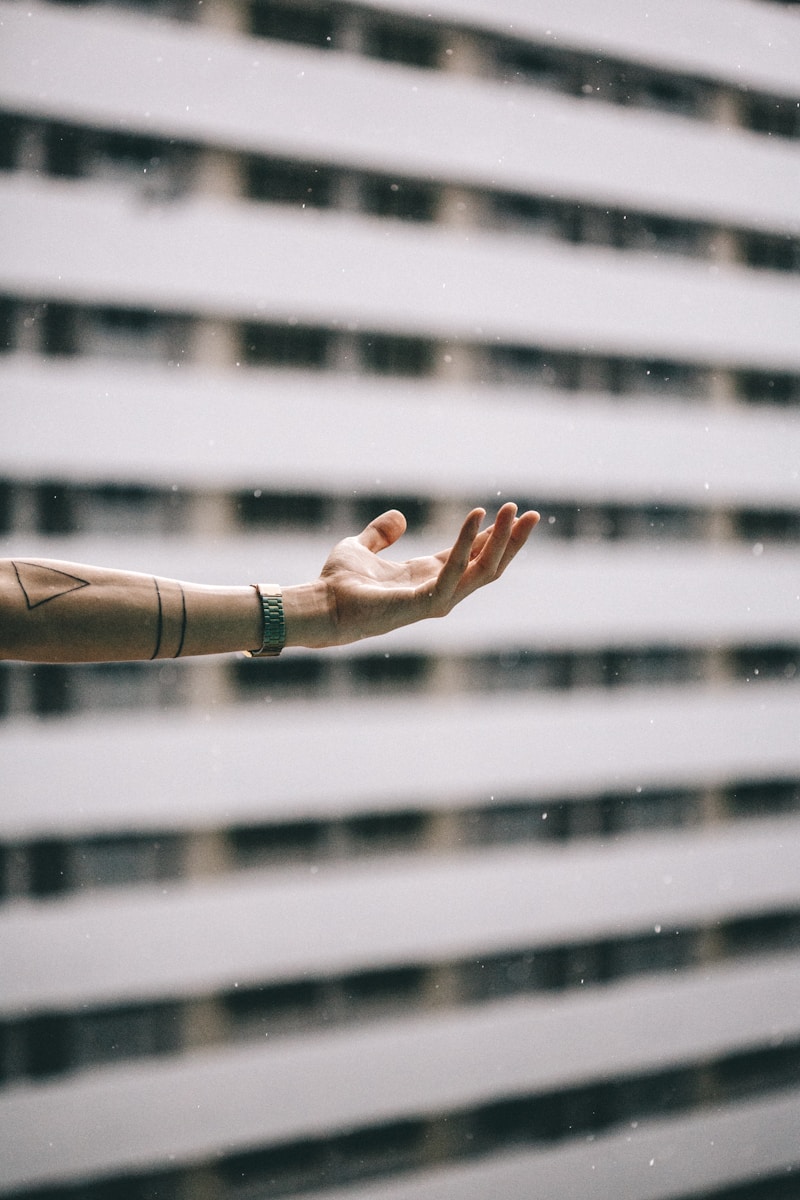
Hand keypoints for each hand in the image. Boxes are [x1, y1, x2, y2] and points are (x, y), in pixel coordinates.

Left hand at [283, 503, 538, 647]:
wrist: (321, 605)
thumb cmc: (337, 584)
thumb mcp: (361, 547)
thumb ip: (380, 534)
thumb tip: (399, 517)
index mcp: (428, 577)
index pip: (473, 557)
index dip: (494, 535)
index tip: (514, 513)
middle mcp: (439, 590)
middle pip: (488, 566)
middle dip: (512, 541)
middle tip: (531, 514)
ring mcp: (435, 600)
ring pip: (483, 571)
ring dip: (501, 541)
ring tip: (513, 512)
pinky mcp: (425, 602)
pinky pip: (455, 569)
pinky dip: (467, 543)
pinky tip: (476, 517)